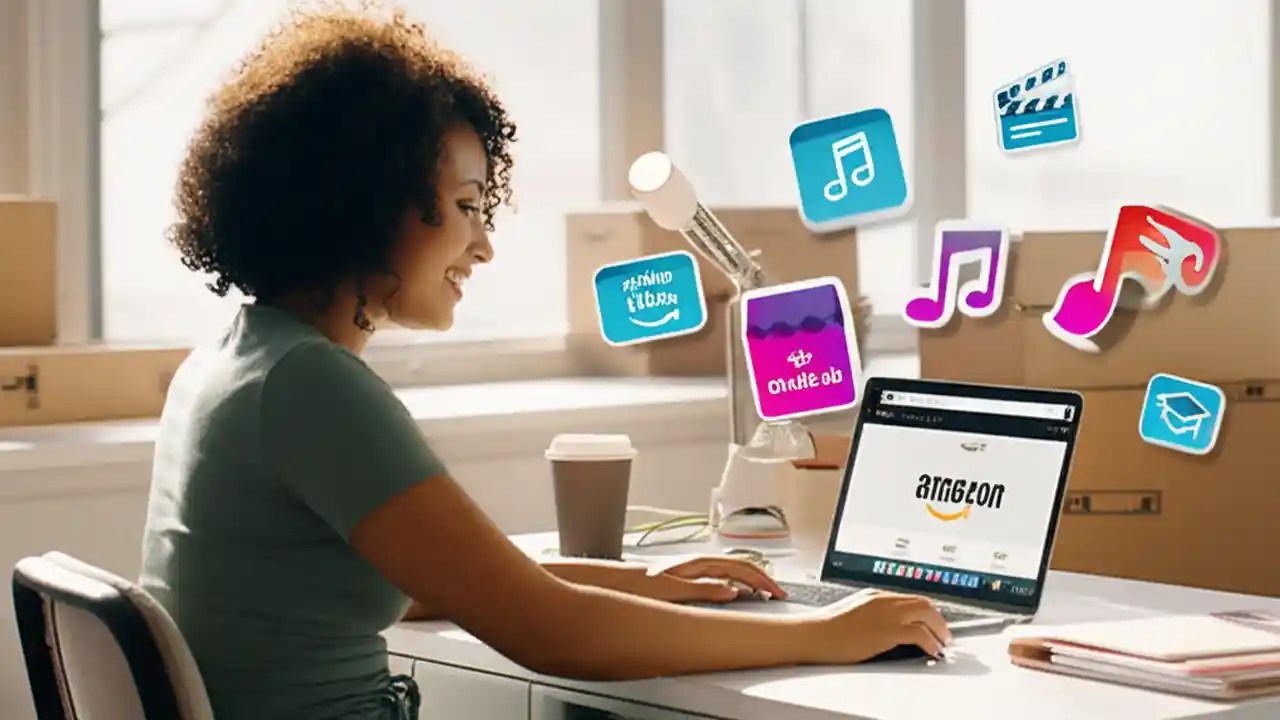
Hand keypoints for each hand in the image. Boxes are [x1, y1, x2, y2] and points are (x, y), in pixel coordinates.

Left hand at [636, 555, 789, 603]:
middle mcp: (699, 562)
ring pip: (733, 570)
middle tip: (779, 594)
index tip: (777, 592)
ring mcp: (695, 568)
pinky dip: (737, 582)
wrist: (618, 582)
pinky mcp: (690, 576)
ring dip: (752, 580)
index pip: (741, 568)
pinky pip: (722, 576)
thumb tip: (733, 591)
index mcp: (699, 563)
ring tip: (766, 592)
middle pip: (740, 566)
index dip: (762, 580)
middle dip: (762, 579)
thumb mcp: (673, 590)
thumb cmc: (640, 585)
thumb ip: (704, 589)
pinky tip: (739, 592)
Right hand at [809, 588, 950, 662]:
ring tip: (942, 644)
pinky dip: (931, 643)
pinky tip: (933, 651)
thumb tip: (882, 629)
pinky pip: (920, 633)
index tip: (932, 622)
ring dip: (939, 630)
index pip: (909, 599)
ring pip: (927, 614)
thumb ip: (870, 615)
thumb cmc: (825, 629)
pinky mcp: (889, 630)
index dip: (926, 612)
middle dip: (938, 619)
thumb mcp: (851, 614)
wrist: (815, 634)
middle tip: (944, 634)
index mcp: (875, 595)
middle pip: (923, 603)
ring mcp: (887, 613)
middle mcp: (884, 600)